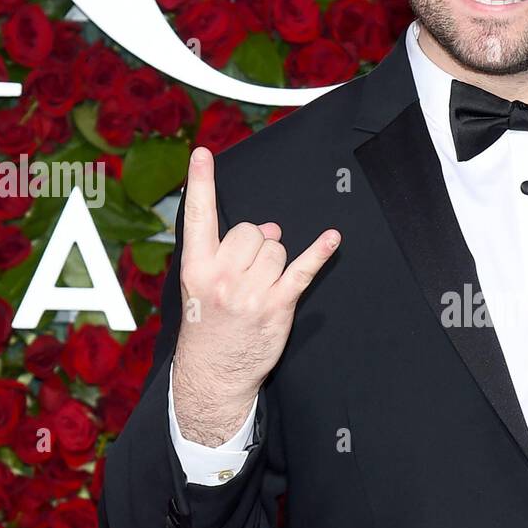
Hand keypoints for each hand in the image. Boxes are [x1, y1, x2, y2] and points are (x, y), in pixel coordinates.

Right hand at [172, 146, 340, 445]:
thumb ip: (227, 253)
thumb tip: (269, 229)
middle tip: (249, 270)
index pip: (198, 217)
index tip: (202, 154)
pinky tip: (331, 239)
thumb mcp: (200, 288)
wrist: (214, 373)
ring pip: (276, 248)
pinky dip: (319, 254)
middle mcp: (222, 276)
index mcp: (196, 268)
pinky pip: (301, 271)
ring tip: (261, 285)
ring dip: (275, 260)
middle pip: (252, 230)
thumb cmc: (208, 327)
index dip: (200, 182)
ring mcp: (250, 292)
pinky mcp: (276, 305)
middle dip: (257, 243)